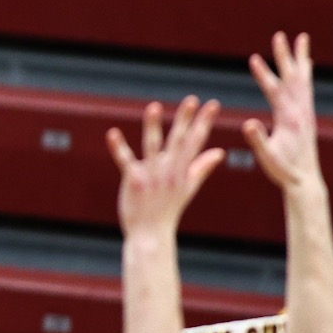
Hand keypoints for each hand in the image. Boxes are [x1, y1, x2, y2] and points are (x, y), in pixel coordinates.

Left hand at [107, 96, 225, 235]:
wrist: (152, 233)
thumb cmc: (168, 208)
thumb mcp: (189, 186)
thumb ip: (202, 166)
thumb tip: (220, 151)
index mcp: (183, 170)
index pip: (196, 141)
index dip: (204, 122)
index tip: (213, 103)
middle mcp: (170, 171)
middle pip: (179, 141)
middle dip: (185, 119)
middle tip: (192, 99)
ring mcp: (152, 176)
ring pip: (153, 147)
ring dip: (153, 127)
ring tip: (153, 106)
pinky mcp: (134, 181)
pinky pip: (126, 161)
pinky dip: (118, 147)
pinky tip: (112, 133)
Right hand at [242, 32, 321, 191]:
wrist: (305, 181)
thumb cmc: (283, 171)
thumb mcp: (267, 158)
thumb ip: (258, 140)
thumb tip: (248, 123)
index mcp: (289, 120)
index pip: (275, 91)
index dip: (263, 74)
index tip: (253, 58)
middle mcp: (300, 112)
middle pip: (293, 78)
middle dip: (285, 56)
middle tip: (281, 35)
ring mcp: (306, 113)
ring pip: (303, 80)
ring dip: (300, 59)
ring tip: (301, 40)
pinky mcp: (307, 117)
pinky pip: (306, 89)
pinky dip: (304, 74)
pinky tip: (304, 68)